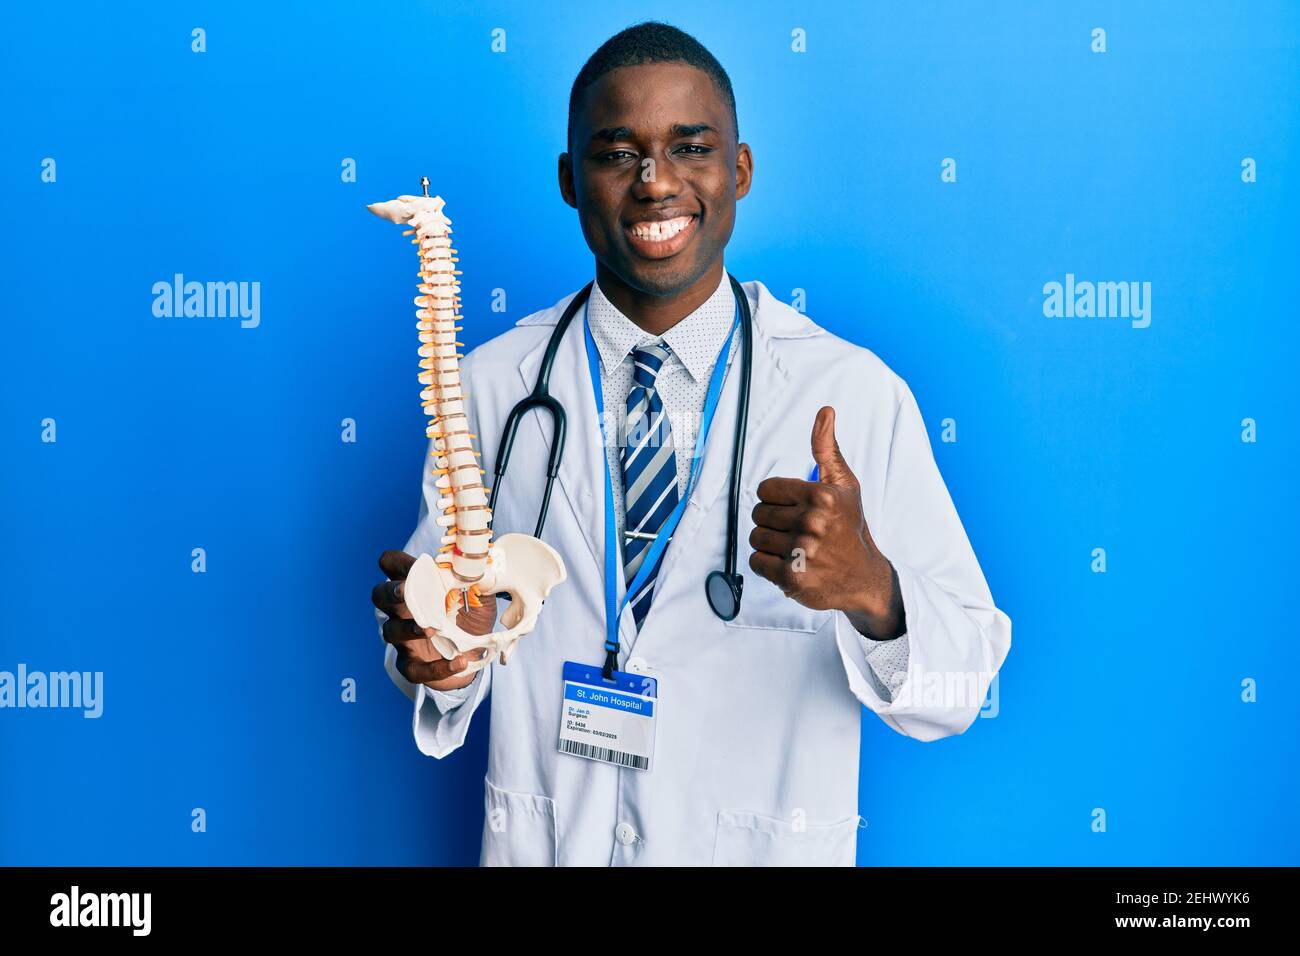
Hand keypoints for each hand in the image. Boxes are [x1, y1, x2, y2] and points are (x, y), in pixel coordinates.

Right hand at [372, 550, 499, 690]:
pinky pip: (413, 668)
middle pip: (380, 595)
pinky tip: (458, 662)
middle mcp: (403, 610)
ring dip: (410, 629)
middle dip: (390, 592)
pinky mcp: (412, 664)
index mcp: (417, 586)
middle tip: (404, 591)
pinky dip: (436, 667)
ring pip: (391, 631)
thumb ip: (476, 579)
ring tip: (433, 630)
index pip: (393, 565)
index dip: (398, 563)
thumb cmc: (471, 616)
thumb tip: (479, 564)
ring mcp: (404, 638)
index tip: (416, 565)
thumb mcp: (479, 594)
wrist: (477, 652)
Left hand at [749, 406, 904, 639]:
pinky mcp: (792, 578)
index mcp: (822, 496)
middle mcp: (813, 522)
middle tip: (797, 530)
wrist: (863, 577)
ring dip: (770, 544)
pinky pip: (756, 562)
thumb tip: (825, 412)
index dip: (775, 499)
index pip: (765, 489)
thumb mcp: (844, 485)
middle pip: (758, 514)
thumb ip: (827, 449)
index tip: (794, 508)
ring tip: (794, 548)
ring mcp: (803, 551)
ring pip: (756, 538)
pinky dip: (767, 565)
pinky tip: (789, 563)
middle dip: (773, 522)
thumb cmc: (850, 527)